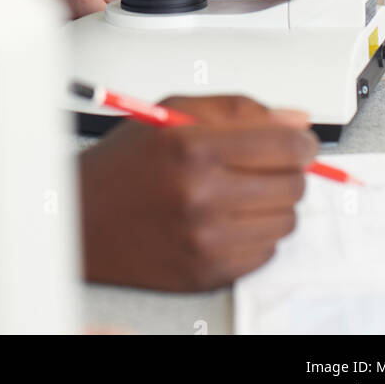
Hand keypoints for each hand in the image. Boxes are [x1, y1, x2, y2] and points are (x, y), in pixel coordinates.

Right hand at [79, 94, 316, 291]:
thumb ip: (239, 110)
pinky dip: (255, 235)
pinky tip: (226, 219)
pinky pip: (265, 254)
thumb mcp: (174, 112)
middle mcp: (201, 195)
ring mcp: (205, 240)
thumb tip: (296, 121)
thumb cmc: (126, 163)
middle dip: (288, 170)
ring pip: (285, 222)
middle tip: (265, 164)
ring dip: (272, 204)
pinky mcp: (207, 273)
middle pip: (292, 184)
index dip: (302, 141)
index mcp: (193, 147)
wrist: (82, 218)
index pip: (283, 144)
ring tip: (239, 192)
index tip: (302, 142)